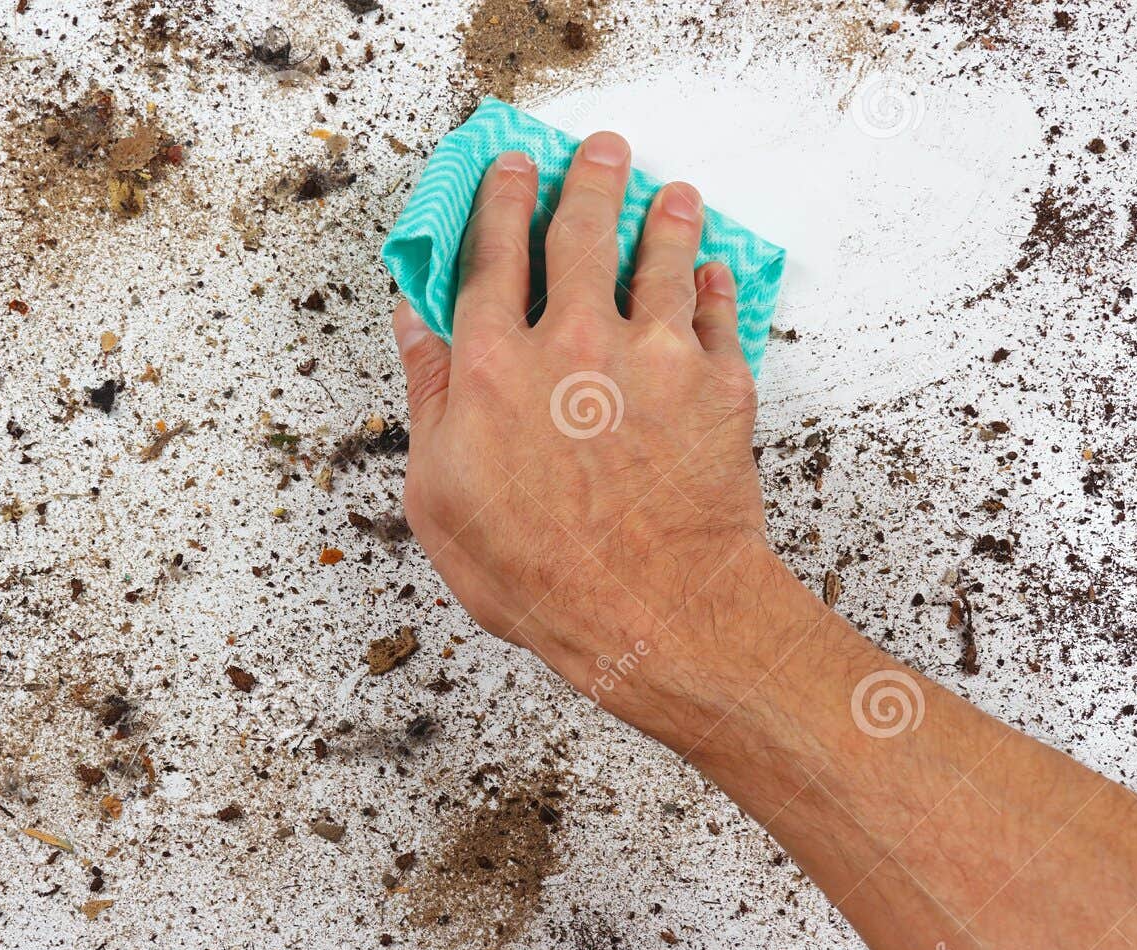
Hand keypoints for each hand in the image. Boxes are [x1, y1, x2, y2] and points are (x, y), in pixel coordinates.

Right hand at [393, 132, 818, 735]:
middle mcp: (574, 341)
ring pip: (660, 258)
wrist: (654, 612)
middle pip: (580, 234)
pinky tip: (717, 268)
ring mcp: (653, 357)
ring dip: (664, 216)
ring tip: (671, 192)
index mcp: (495, 366)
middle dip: (588, 180)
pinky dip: (719, 284)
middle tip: (600, 151)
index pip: (492, 258)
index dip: (498, 203)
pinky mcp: (718, 384)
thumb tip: (416, 328)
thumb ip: (430, 399)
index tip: (509, 167)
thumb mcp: (440, 498)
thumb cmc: (538, 574)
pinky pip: (720, 313)